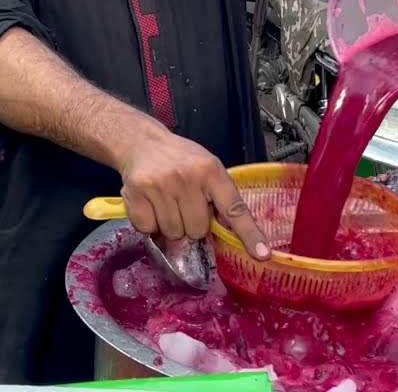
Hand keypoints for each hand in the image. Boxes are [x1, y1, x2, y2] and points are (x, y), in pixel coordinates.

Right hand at [118, 130, 270, 260]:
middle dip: (193, 225)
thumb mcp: (208, 168)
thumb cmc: (181, 159)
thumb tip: (232, 232)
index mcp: (211, 171)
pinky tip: (151, 205)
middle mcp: (187, 178)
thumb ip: (220, 196)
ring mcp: (160, 185)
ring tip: (168, 203)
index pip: (234, 208)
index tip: (262, 254)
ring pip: (173, 233)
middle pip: (198, 230)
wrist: (142, 143)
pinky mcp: (135, 194)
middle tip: (186, 205)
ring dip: (172, 226)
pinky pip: (148, 229)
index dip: (249, 234)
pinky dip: (150, 225)